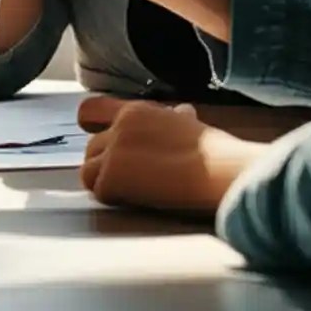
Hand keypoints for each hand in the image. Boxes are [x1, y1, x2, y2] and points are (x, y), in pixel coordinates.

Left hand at [78, 97, 266, 213]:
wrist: (222, 172)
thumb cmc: (216, 152)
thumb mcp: (190, 124)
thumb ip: (172, 119)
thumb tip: (180, 112)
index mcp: (137, 111)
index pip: (92, 110)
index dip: (91, 126)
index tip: (99, 139)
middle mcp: (120, 127)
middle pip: (91, 147)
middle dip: (105, 162)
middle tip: (130, 175)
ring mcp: (114, 152)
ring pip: (88, 170)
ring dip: (104, 181)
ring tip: (131, 190)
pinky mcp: (113, 177)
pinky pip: (99, 191)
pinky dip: (114, 198)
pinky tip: (137, 199)